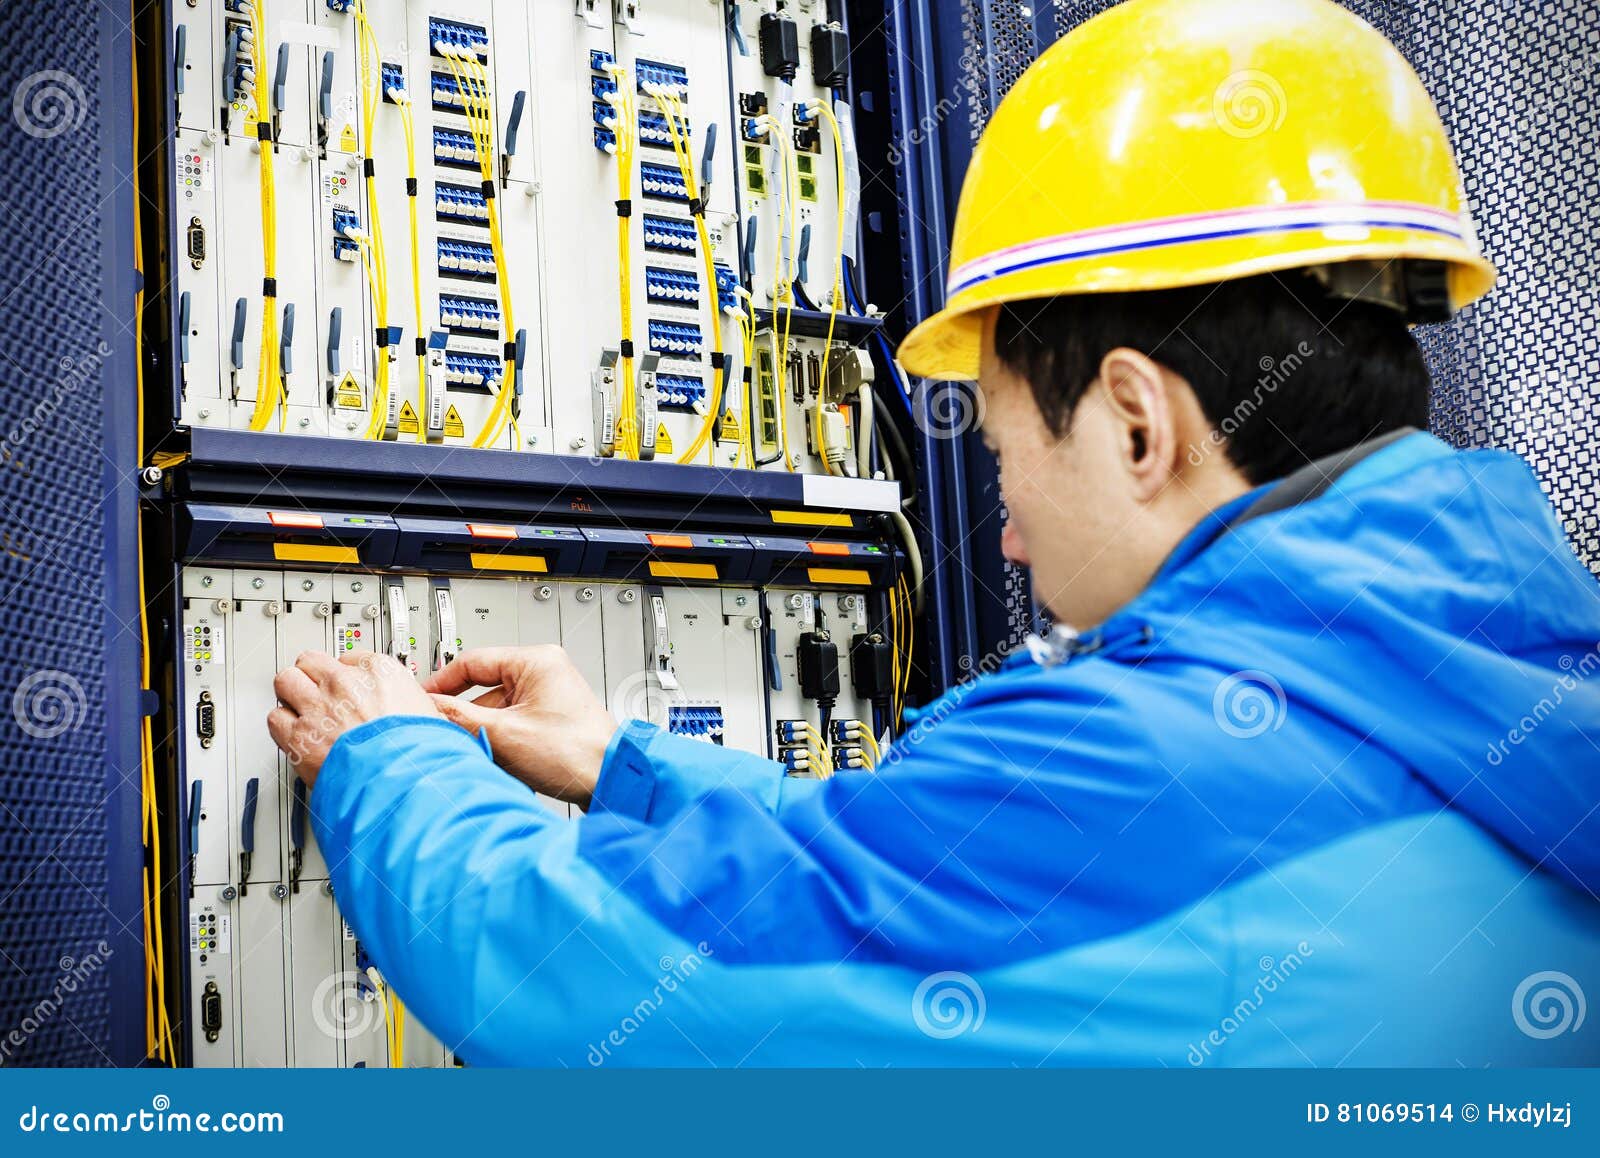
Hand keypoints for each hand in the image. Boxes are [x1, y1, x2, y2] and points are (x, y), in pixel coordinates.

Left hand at [268, 652, 440, 785]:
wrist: (401, 782)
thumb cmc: (419, 753)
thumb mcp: (431, 715)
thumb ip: (410, 705)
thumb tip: (411, 711)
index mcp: (381, 672)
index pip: (352, 656)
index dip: (348, 672)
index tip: (348, 681)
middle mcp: (346, 684)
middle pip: (311, 661)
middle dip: (311, 675)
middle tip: (316, 690)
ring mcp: (318, 707)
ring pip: (286, 681)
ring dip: (291, 694)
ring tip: (300, 708)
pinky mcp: (298, 736)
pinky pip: (275, 718)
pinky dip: (282, 725)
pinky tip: (294, 733)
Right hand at [424, 645, 616, 808]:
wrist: (611, 782)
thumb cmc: (576, 754)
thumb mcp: (504, 734)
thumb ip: (458, 717)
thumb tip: (426, 708)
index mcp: (536, 661)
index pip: (471, 661)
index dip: (441, 683)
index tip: (421, 701)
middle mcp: (545, 672)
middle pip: (483, 686)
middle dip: (463, 714)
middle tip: (443, 731)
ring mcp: (548, 696)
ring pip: (496, 708)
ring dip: (481, 731)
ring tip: (474, 751)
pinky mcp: (550, 719)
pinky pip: (511, 722)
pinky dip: (498, 739)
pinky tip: (494, 759)